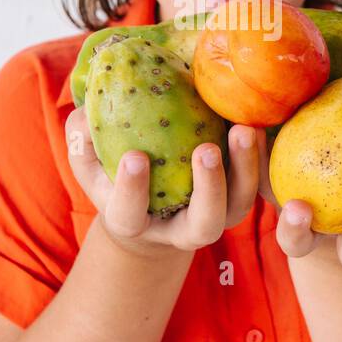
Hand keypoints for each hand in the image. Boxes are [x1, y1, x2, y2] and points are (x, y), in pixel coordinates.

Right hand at [65, 106, 260, 257]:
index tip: (135, 157)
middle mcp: (180, 231)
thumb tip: (85, 111)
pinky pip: (256, 185)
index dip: (132, 190)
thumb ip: (82, 139)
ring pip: (238, 207)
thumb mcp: (89, 160)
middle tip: (207, 150)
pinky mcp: (237, 199)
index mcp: (134, 222)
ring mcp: (214, 217)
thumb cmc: (112, 174)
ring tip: (243, 131)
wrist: (148, 203)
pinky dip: (259, 157)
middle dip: (208, 189)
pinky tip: (258, 123)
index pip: (130, 215)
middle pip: (203, 224)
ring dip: (245, 170)